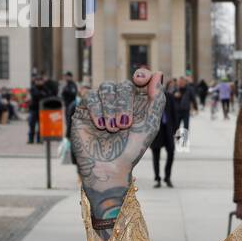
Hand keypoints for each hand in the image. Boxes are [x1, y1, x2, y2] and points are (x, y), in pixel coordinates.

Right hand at [73, 67, 164, 222]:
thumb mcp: (150, 125)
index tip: (140, 80)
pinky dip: (97, 111)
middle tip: (125, 124)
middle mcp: (118, 101)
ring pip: (105, 88)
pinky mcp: (83, 111)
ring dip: (111, 108)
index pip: (139, 78)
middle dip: (124, 104)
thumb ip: (156, 100)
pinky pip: (90, 97)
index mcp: (136, 103)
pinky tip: (100, 126)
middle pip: (121, 85)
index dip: (141, 75)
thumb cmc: (132, 149)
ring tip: (113, 128)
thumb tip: (158, 74)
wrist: (110, 167)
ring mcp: (100, 105)